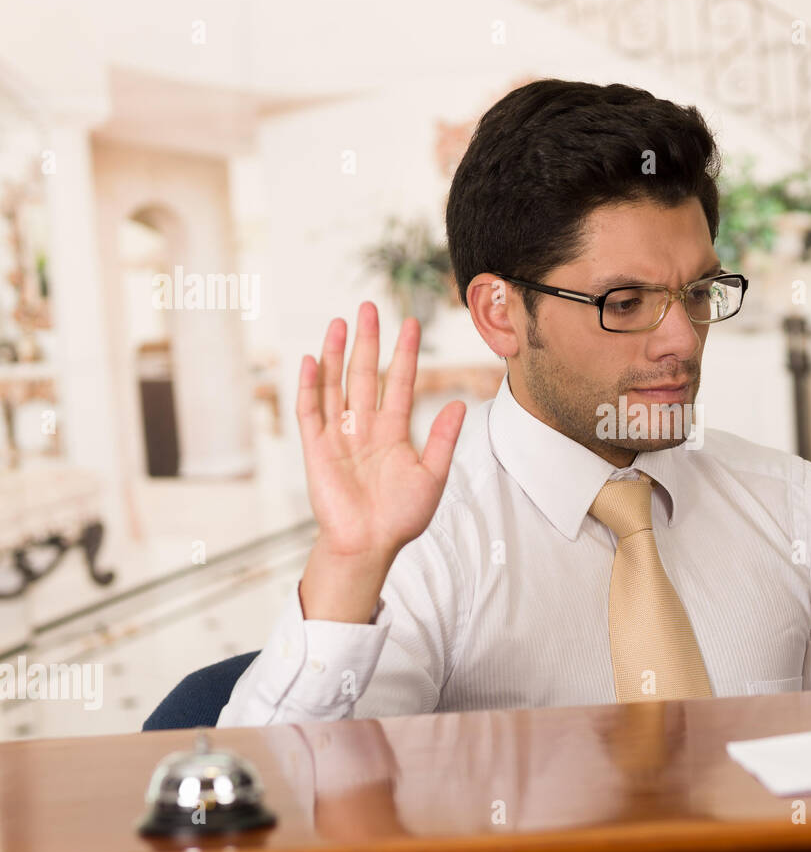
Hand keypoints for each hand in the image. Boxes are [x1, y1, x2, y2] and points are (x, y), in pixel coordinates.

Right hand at [296, 301, 465, 561]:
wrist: (370, 545)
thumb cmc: (401, 516)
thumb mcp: (432, 476)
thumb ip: (443, 439)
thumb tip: (461, 405)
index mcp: (394, 431)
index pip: (399, 382)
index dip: (404, 353)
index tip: (410, 323)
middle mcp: (365, 426)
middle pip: (365, 374)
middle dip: (368, 340)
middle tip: (369, 307)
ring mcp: (339, 435)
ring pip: (336, 384)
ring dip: (335, 353)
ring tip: (339, 322)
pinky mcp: (316, 449)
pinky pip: (310, 412)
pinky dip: (309, 386)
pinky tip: (311, 359)